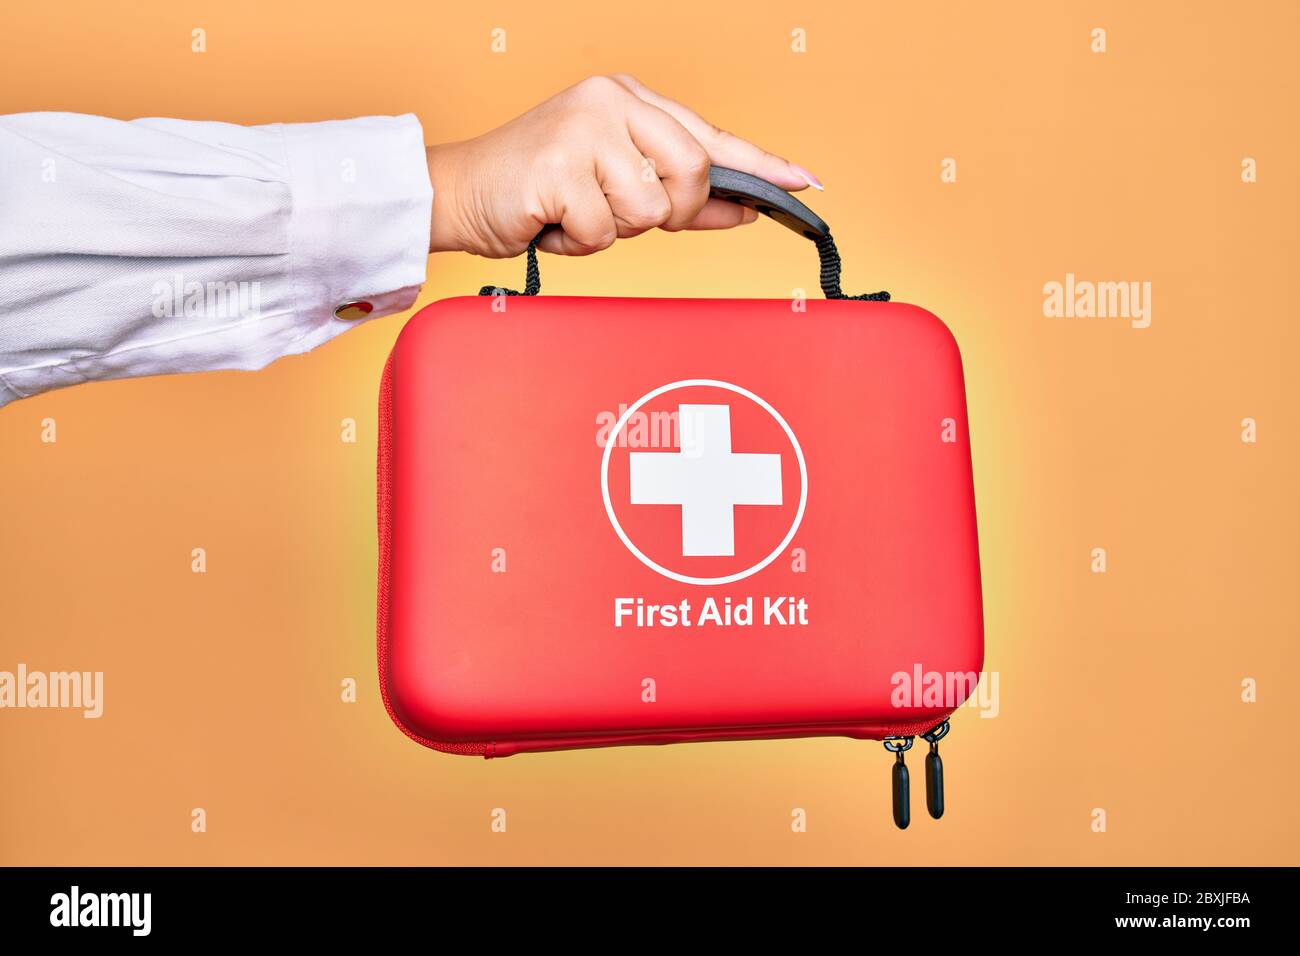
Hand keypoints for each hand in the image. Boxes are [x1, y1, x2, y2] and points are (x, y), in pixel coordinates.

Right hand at [425, 74, 822, 257]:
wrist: (459, 194)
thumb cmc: (537, 191)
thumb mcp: (615, 191)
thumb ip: (678, 199)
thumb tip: (741, 210)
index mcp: (628, 100)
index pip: (709, 136)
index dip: (760, 165)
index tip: (803, 182)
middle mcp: (610, 102)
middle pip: (691, 172)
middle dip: (666, 211)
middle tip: (617, 211)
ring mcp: (583, 127)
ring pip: (648, 209)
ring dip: (611, 230)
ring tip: (573, 211)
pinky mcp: (558, 164)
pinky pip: (603, 230)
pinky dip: (578, 242)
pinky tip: (551, 220)